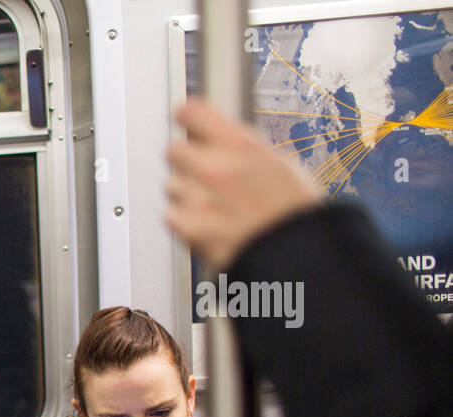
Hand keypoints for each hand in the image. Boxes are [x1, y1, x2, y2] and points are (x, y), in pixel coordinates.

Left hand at [166, 98, 321, 270]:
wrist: (295, 254)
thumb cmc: (294, 214)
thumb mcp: (279, 164)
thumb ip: (242, 150)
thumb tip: (220, 140)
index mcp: (241, 144)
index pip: (191, 112)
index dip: (188, 119)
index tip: (187, 126)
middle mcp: (215, 165)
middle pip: (173, 151)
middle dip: (185, 162)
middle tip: (202, 177)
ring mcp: (198, 196)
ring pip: (171, 186)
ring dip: (185, 195)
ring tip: (214, 209)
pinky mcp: (187, 225)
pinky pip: (170, 216)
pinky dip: (184, 223)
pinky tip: (206, 227)